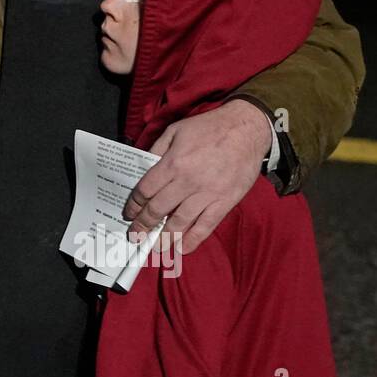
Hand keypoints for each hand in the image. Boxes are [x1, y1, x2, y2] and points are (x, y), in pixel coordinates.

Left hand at [123, 99, 271, 253]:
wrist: (246, 130)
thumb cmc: (209, 127)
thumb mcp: (175, 130)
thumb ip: (157, 149)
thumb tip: (143, 167)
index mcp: (173, 163)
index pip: (146, 190)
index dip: (134, 204)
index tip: (129, 213)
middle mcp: (187, 182)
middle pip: (159, 209)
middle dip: (144, 224)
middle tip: (135, 235)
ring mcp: (207, 194)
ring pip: (180, 222)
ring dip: (165, 238)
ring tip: (155, 247)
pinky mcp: (225, 202)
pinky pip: (206, 226)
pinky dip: (193, 240)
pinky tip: (183, 249)